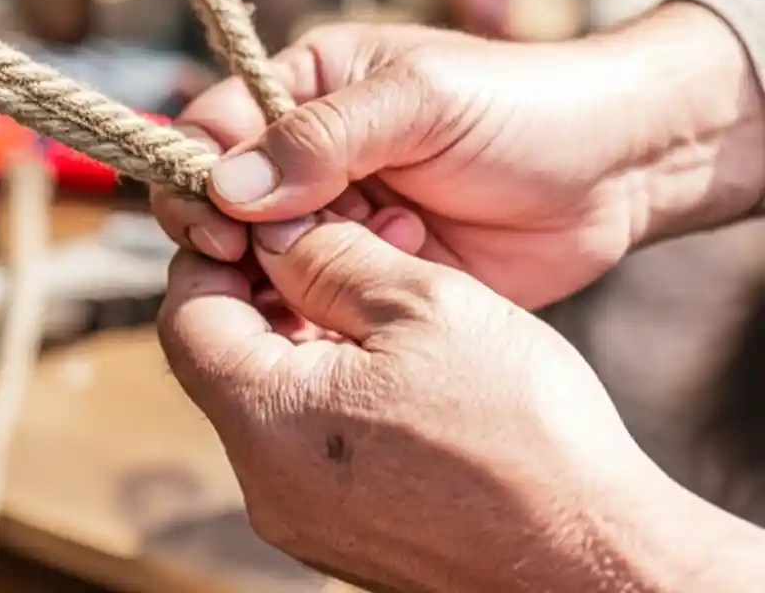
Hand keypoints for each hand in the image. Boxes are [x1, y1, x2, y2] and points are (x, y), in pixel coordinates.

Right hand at [152, 3, 764, 307]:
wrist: (615, 173)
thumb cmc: (523, 109)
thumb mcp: (419, 102)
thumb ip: (321, 139)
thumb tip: (225, 185)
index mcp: (306, 88)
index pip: (213, 128)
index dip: (200, 175)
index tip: (222, 222)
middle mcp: (307, 156)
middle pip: (222, 202)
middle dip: (231, 237)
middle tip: (259, 263)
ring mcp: (334, 218)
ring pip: (259, 260)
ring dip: (281, 276)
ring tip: (343, 275)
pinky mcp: (364, 273)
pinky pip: (308, 300)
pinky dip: (312, 313)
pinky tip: (349, 315)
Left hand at [160, 214, 764, 590]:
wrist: (591, 560)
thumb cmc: (522, 435)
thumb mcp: (425, 308)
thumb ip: (330, 260)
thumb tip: (275, 234)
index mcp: (265, 421)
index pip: (186, 315)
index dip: (215, 253)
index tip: (263, 218)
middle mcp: (264, 482)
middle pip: (223, 360)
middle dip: (264, 291)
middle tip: (326, 245)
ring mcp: (301, 517)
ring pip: (268, 401)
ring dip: (302, 339)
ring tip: (374, 296)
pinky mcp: (341, 534)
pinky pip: (306, 446)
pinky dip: (329, 391)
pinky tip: (391, 362)